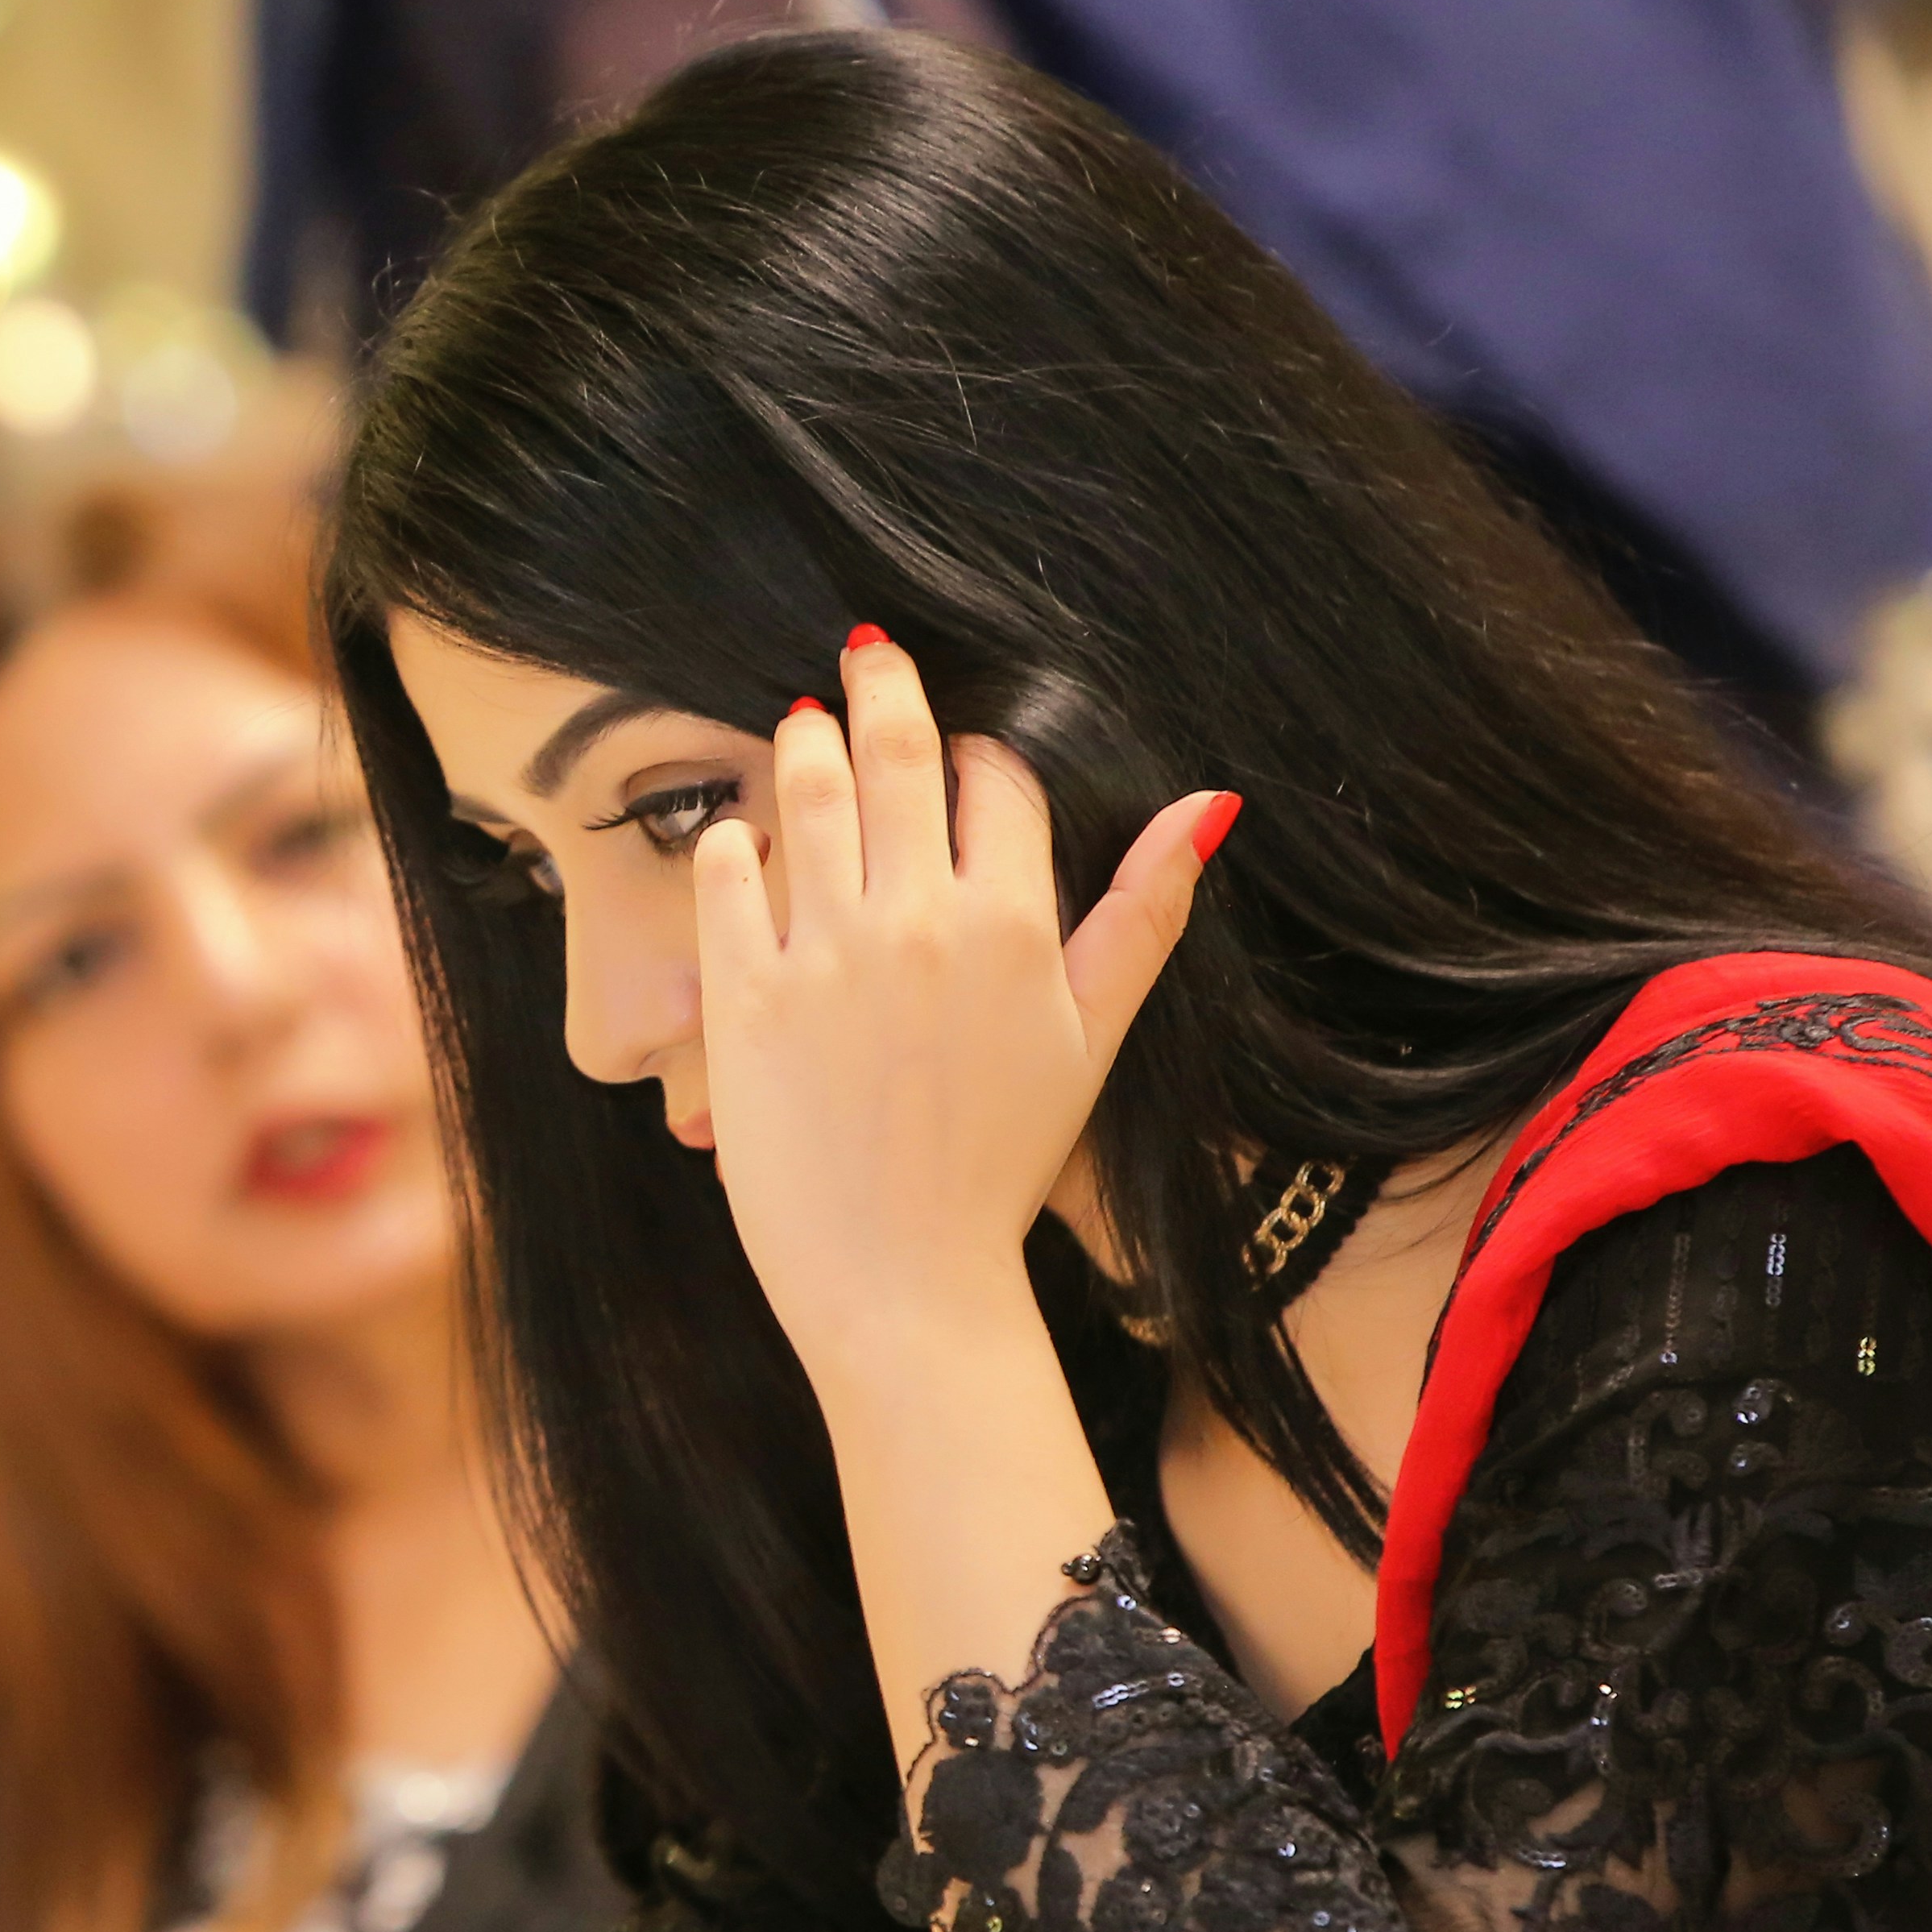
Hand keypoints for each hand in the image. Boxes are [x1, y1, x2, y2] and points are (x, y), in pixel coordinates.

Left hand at [686, 631, 1226, 1391]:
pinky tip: (738, 831)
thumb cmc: (1001, 1164)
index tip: (959, 740)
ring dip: (801, 741)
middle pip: (895, 758)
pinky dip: (729, 837)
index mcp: (1010, 925)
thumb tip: (1208, 806)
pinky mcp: (740, 995)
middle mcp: (916, 921)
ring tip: (800, 721)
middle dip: (882, 688)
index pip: (998, 781)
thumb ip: (1143, 915)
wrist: (902, 1279)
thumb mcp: (1093, 1037)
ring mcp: (823, 954)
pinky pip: (723, 874)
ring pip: (803, 794)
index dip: (979, 747)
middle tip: (866, 652)